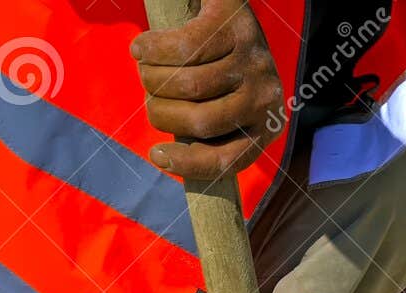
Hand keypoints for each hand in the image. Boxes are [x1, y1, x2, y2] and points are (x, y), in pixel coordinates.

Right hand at [132, 0, 283, 180]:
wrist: (225, 7)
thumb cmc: (218, 65)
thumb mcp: (221, 104)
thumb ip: (206, 130)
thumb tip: (169, 160)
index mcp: (265, 127)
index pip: (226, 162)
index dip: (186, 164)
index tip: (155, 154)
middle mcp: (266, 96)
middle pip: (200, 122)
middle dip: (161, 113)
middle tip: (149, 98)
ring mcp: (253, 59)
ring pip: (188, 85)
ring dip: (152, 79)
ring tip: (144, 69)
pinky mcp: (234, 25)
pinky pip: (183, 48)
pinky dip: (152, 50)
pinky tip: (140, 49)